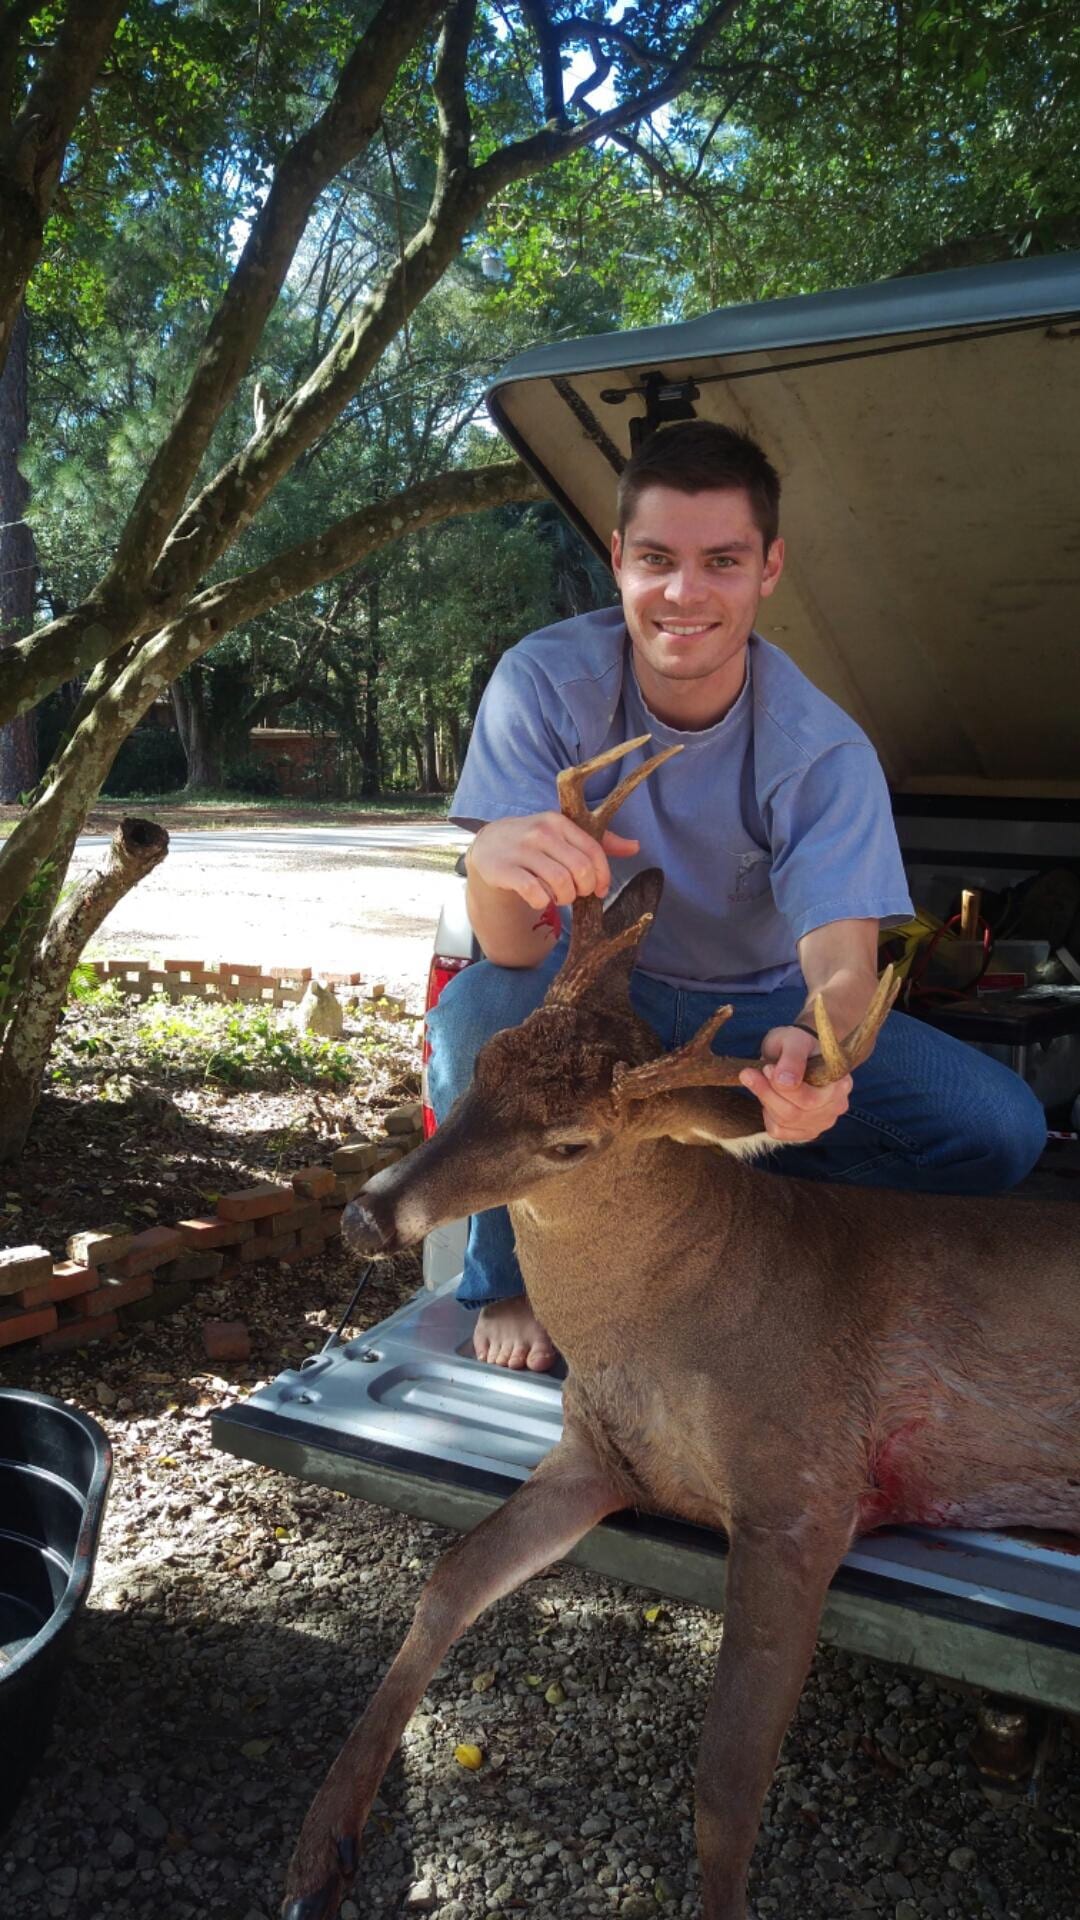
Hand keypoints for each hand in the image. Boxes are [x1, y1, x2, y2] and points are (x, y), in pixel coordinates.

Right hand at [468, 811, 639, 913]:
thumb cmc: (535, 842)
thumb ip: (599, 842)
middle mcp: (540, 832)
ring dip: (564, 898)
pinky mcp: (504, 869)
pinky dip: (542, 902)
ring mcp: (520, 850)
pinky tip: (540, 899)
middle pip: (579, 871)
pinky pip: (535, 893)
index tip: (599, 890)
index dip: (602, 877)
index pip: (593, 852)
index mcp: (559, 822)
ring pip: (559, 884)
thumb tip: (635, 846)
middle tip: (575, 893)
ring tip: (558, 897)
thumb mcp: (564, 836)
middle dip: (583, 890)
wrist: (489, 844)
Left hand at [737, 1025, 851, 1145]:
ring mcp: (823, 1121)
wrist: (797, 1052)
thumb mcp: (795, 1041)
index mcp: (840, 1083)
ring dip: (765, 1101)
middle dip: (768, 1093)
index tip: (766, 1068)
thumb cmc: (798, 1044)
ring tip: (756, 1079)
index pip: (810, 1098)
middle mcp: (836, 1105)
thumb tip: (784, 1081)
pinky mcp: (807, 1131)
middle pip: (797, 1113)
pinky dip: (768, 1115)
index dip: (784, 1088)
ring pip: (786, 1123)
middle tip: (750, 1073)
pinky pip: (780, 1131)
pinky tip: (769, 1097)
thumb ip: (793, 1058)